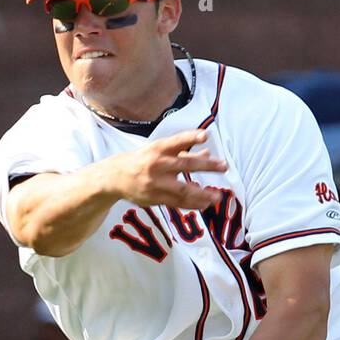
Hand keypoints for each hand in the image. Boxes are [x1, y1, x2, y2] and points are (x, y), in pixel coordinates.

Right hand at [107, 131, 227, 210]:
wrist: (115, 177)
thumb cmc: (142, 161)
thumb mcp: (159, 151)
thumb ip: (183, 152)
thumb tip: (207, 153)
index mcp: (157, 149)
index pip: (176, 142)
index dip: (190, 138)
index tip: (205, 136)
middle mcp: (156, 165)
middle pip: (184, 165)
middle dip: (206, 166)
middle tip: (224, 166)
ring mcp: (155, 184)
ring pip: (182, 190)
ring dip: (202, 194)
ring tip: (217, 196)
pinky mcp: (155, 198)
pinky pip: (177, 203)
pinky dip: (192, 204)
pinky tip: (205, 204)